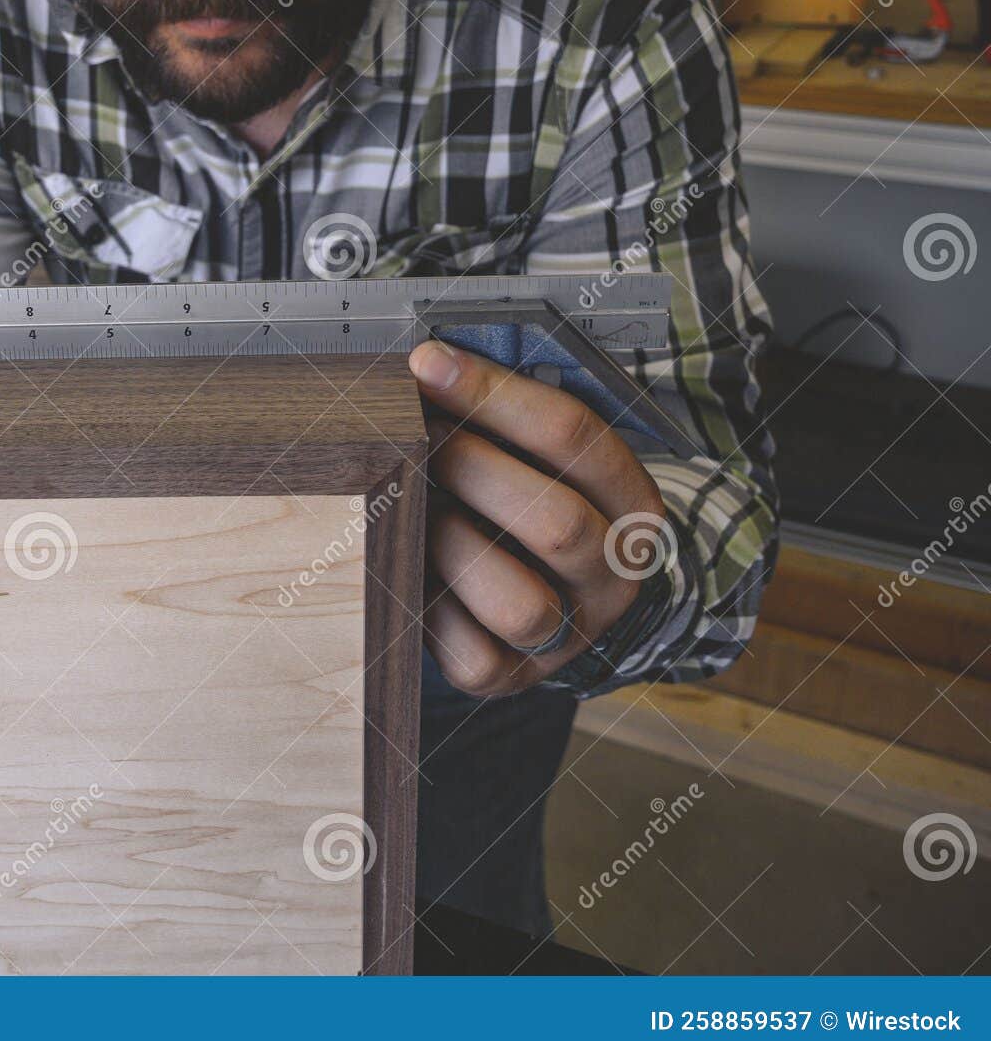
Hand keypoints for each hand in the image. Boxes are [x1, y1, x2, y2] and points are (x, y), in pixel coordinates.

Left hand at [408, 339, 668, 696]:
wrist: (552, 603)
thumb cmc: (529, 505)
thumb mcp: (542, 461)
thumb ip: (504, 420)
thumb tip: (427, 368)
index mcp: (631, 505)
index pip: (574, 436)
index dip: (493, 394)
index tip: (429, 364)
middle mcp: (612, 576)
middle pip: (556, 523)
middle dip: (471, 468)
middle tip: (413, 435)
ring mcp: (568, 634)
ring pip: (519, 602)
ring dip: (450, 545)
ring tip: (409, 509)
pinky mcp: (513, 676)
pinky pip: (473, 656)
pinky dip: (430, 610)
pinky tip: (407, 566)